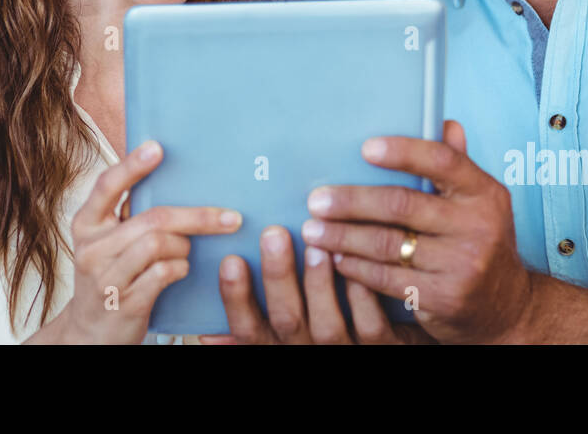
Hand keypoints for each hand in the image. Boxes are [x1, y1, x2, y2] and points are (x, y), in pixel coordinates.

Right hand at [41, 140, 242, 343]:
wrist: (90, 333)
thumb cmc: (111, 277)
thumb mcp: (109, 243)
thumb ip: (130, 217)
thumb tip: (176, 181)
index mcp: (86, 223)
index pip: (106, 186)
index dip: (132, 166)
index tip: (158, 148)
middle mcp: (91, 247)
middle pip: (152, 219)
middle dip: (197, 216)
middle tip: (231, 218)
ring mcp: (105, 276)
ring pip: (159, 244)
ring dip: (183, 247)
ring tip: (184, 252)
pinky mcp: (124, 301)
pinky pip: (163, 273)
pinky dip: (179, 268)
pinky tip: (180, 270)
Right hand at [201, 225, 430, 343]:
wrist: (380, 354)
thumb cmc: (321, 339)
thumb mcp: (279, 341)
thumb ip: (251, 329)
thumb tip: (205, 333)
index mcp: (278, 346)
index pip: (248, 328)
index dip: (236, 297)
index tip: (231, 260)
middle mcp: (305, 351)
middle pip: (286, 319)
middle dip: (278, 277)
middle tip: (274, 234)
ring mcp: (344, 350)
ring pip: (327, 324)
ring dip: (319, 284)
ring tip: (317, 245)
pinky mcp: (382, 347)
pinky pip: (371, 325)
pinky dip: (362, 297)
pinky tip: (357, 265)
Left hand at [299, 120, 532, 343]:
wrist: (507, 308)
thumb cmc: (480, 243)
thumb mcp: (479, 203)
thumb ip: (457, 166)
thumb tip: (445, 123)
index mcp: (485, 193)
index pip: (442, 161)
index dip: (402, 152)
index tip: (365, 148)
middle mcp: (478, 226)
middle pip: (402, 204)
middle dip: (352, 201)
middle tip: (316, 199)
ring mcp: (462, 265)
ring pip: (387, 244)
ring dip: (343, 236)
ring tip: (313, 229)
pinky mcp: (444, 298)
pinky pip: (387, 278)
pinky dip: (356, 267)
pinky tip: (336, 258)